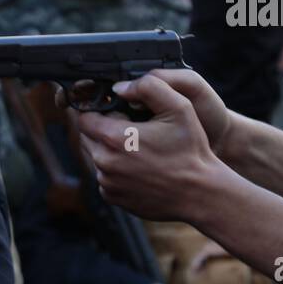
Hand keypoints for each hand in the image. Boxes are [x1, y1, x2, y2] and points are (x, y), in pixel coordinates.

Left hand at [74, 73, 225, 222]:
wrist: (198, 193)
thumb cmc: (190, 151)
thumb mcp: (179, 108)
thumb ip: (149, 87)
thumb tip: (120, 88)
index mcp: (114, 138)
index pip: (84, 117)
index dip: (100, 111)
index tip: (119, 113)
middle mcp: (104, 162)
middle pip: (87, 136)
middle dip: (103, 129)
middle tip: (133, 131)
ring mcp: (106, 182)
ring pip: (96, 156)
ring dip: (110, 150)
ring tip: (139, 150)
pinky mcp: (112, 196)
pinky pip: (104, 176)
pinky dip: (116, 170)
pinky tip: (139, 168)